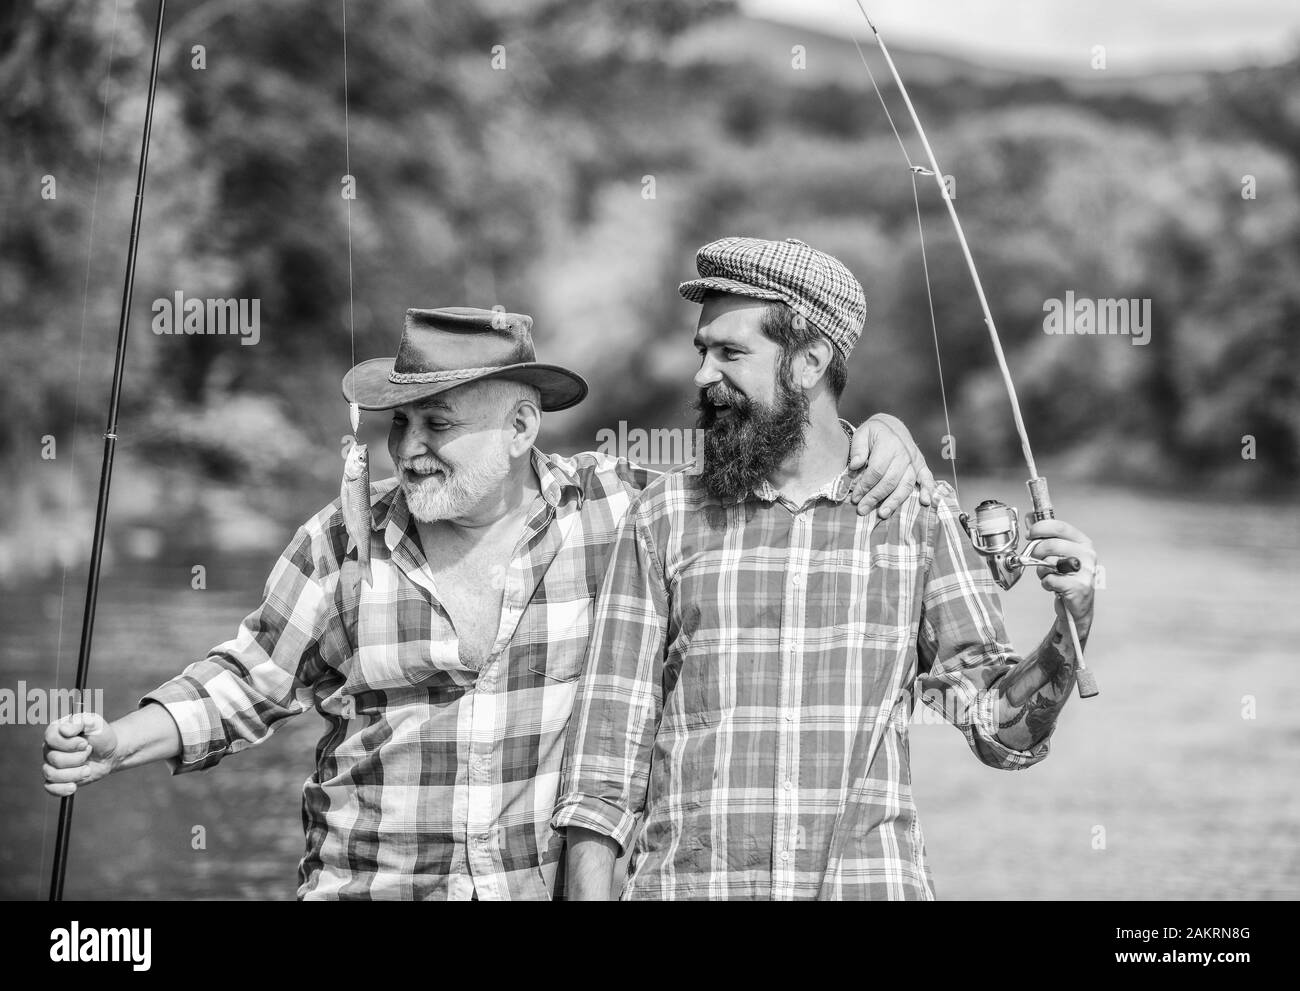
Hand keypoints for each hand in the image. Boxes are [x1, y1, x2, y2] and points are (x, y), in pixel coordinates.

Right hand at [43, 712, 118, 796]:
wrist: (110, 752)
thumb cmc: (101, 735)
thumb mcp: (95, 724)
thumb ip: (82, 722)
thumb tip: (64, 730)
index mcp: (56, 731)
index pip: (51, 738)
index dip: (69, 744)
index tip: (85, 743)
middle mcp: (50, 747)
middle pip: (55, 759)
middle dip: (77, 759)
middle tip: (89, 752)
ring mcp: (51, 763)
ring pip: (52, 774)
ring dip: (74, 774)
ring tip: (88, 769)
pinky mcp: (57, 778)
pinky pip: (50, 787)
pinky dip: (61, 789)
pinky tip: (74, 787)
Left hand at [847, 413, 936, 517]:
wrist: (892, 426)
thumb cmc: (874, 433)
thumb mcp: (862, 434)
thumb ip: (858, 449)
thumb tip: (855, 465)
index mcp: (888, 445)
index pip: (876, 470)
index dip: (865, 486)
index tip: (855, 497)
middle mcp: (904, 454)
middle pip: (890, 481)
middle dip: (875, 497)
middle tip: (862, 509)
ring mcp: (914, 460)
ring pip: (906, 484)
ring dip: (894, 501)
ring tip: (883, 514)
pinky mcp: (921, 465)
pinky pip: (927, 478)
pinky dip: (928, 490)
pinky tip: (925, 502)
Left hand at [1024, 519, 1096, 636]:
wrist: (1077, 607)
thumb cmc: (1067, 578)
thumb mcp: (1059, 554)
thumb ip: (1046, 536)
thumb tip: (1030, 518)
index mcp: (1083, 543)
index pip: (1060, 526)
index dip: (1040, 528)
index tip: (1030, 534)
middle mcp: (1087, 554)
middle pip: (1051, 544)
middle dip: (1036, 552)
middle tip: (1036, 559)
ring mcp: (1085, 571)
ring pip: (1049, 562)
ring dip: (1042, 571)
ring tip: (1049, 575)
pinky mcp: (1079, 586)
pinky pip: (1051, 579)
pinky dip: (1047, 583)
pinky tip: (1054, 586)